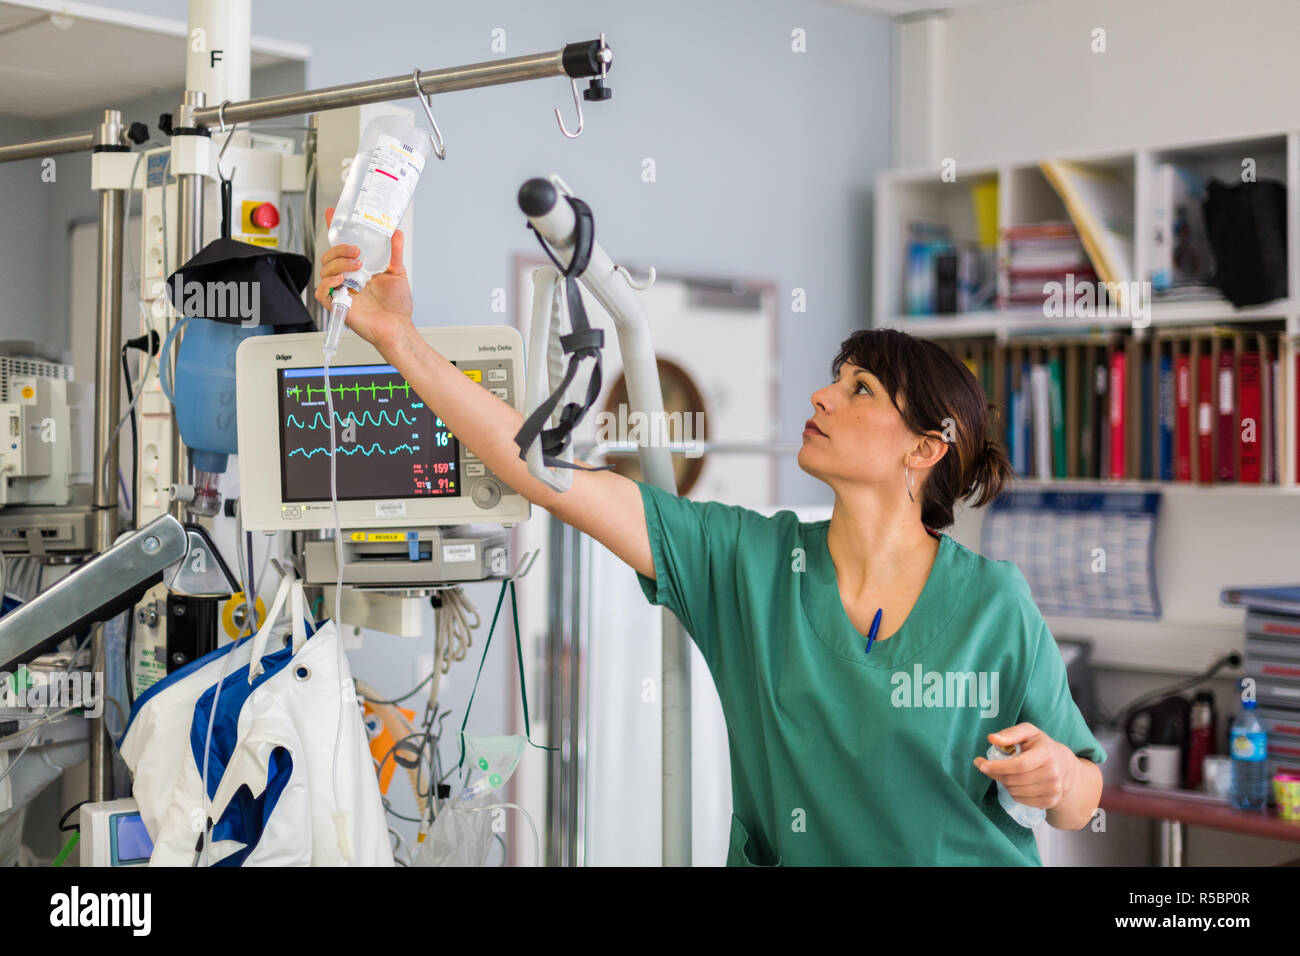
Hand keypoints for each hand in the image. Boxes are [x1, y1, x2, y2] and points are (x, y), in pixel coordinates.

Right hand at [313, 206, 414, 352]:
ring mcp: (341, 291)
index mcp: (358, 269)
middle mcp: (347, 279)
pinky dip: (329, 283)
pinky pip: (322, 291)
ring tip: (357, 266)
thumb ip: (395, 252)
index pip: (341, 247)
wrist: (397, 326)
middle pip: (329, 257)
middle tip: (356, 251)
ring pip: (325, 270)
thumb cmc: (396, 306)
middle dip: (340, 249)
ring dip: (339, 264)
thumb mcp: (397, 272)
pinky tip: (342, 280)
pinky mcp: (337, 305)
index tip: (331, 213)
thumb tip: (396, 232)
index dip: (334, 231)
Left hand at [972, 723, 1075, 809]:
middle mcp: (1052, 773)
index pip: (1019, 765)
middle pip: (1014, 780)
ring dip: (1004, 783)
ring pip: (1015, 791)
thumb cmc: (1041, 746)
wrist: (1064, 767)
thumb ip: (1010, 733)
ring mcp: (1053, 790)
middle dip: (996, 774)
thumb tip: (992, 739)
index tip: (981, 764)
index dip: (998, 766)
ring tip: (1007, 773)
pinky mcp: (1050, 801)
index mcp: (1046, 753)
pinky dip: (1013, 792)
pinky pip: (1020, 800)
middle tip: (987, 767)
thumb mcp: (1029, 732)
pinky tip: (1017, 782)